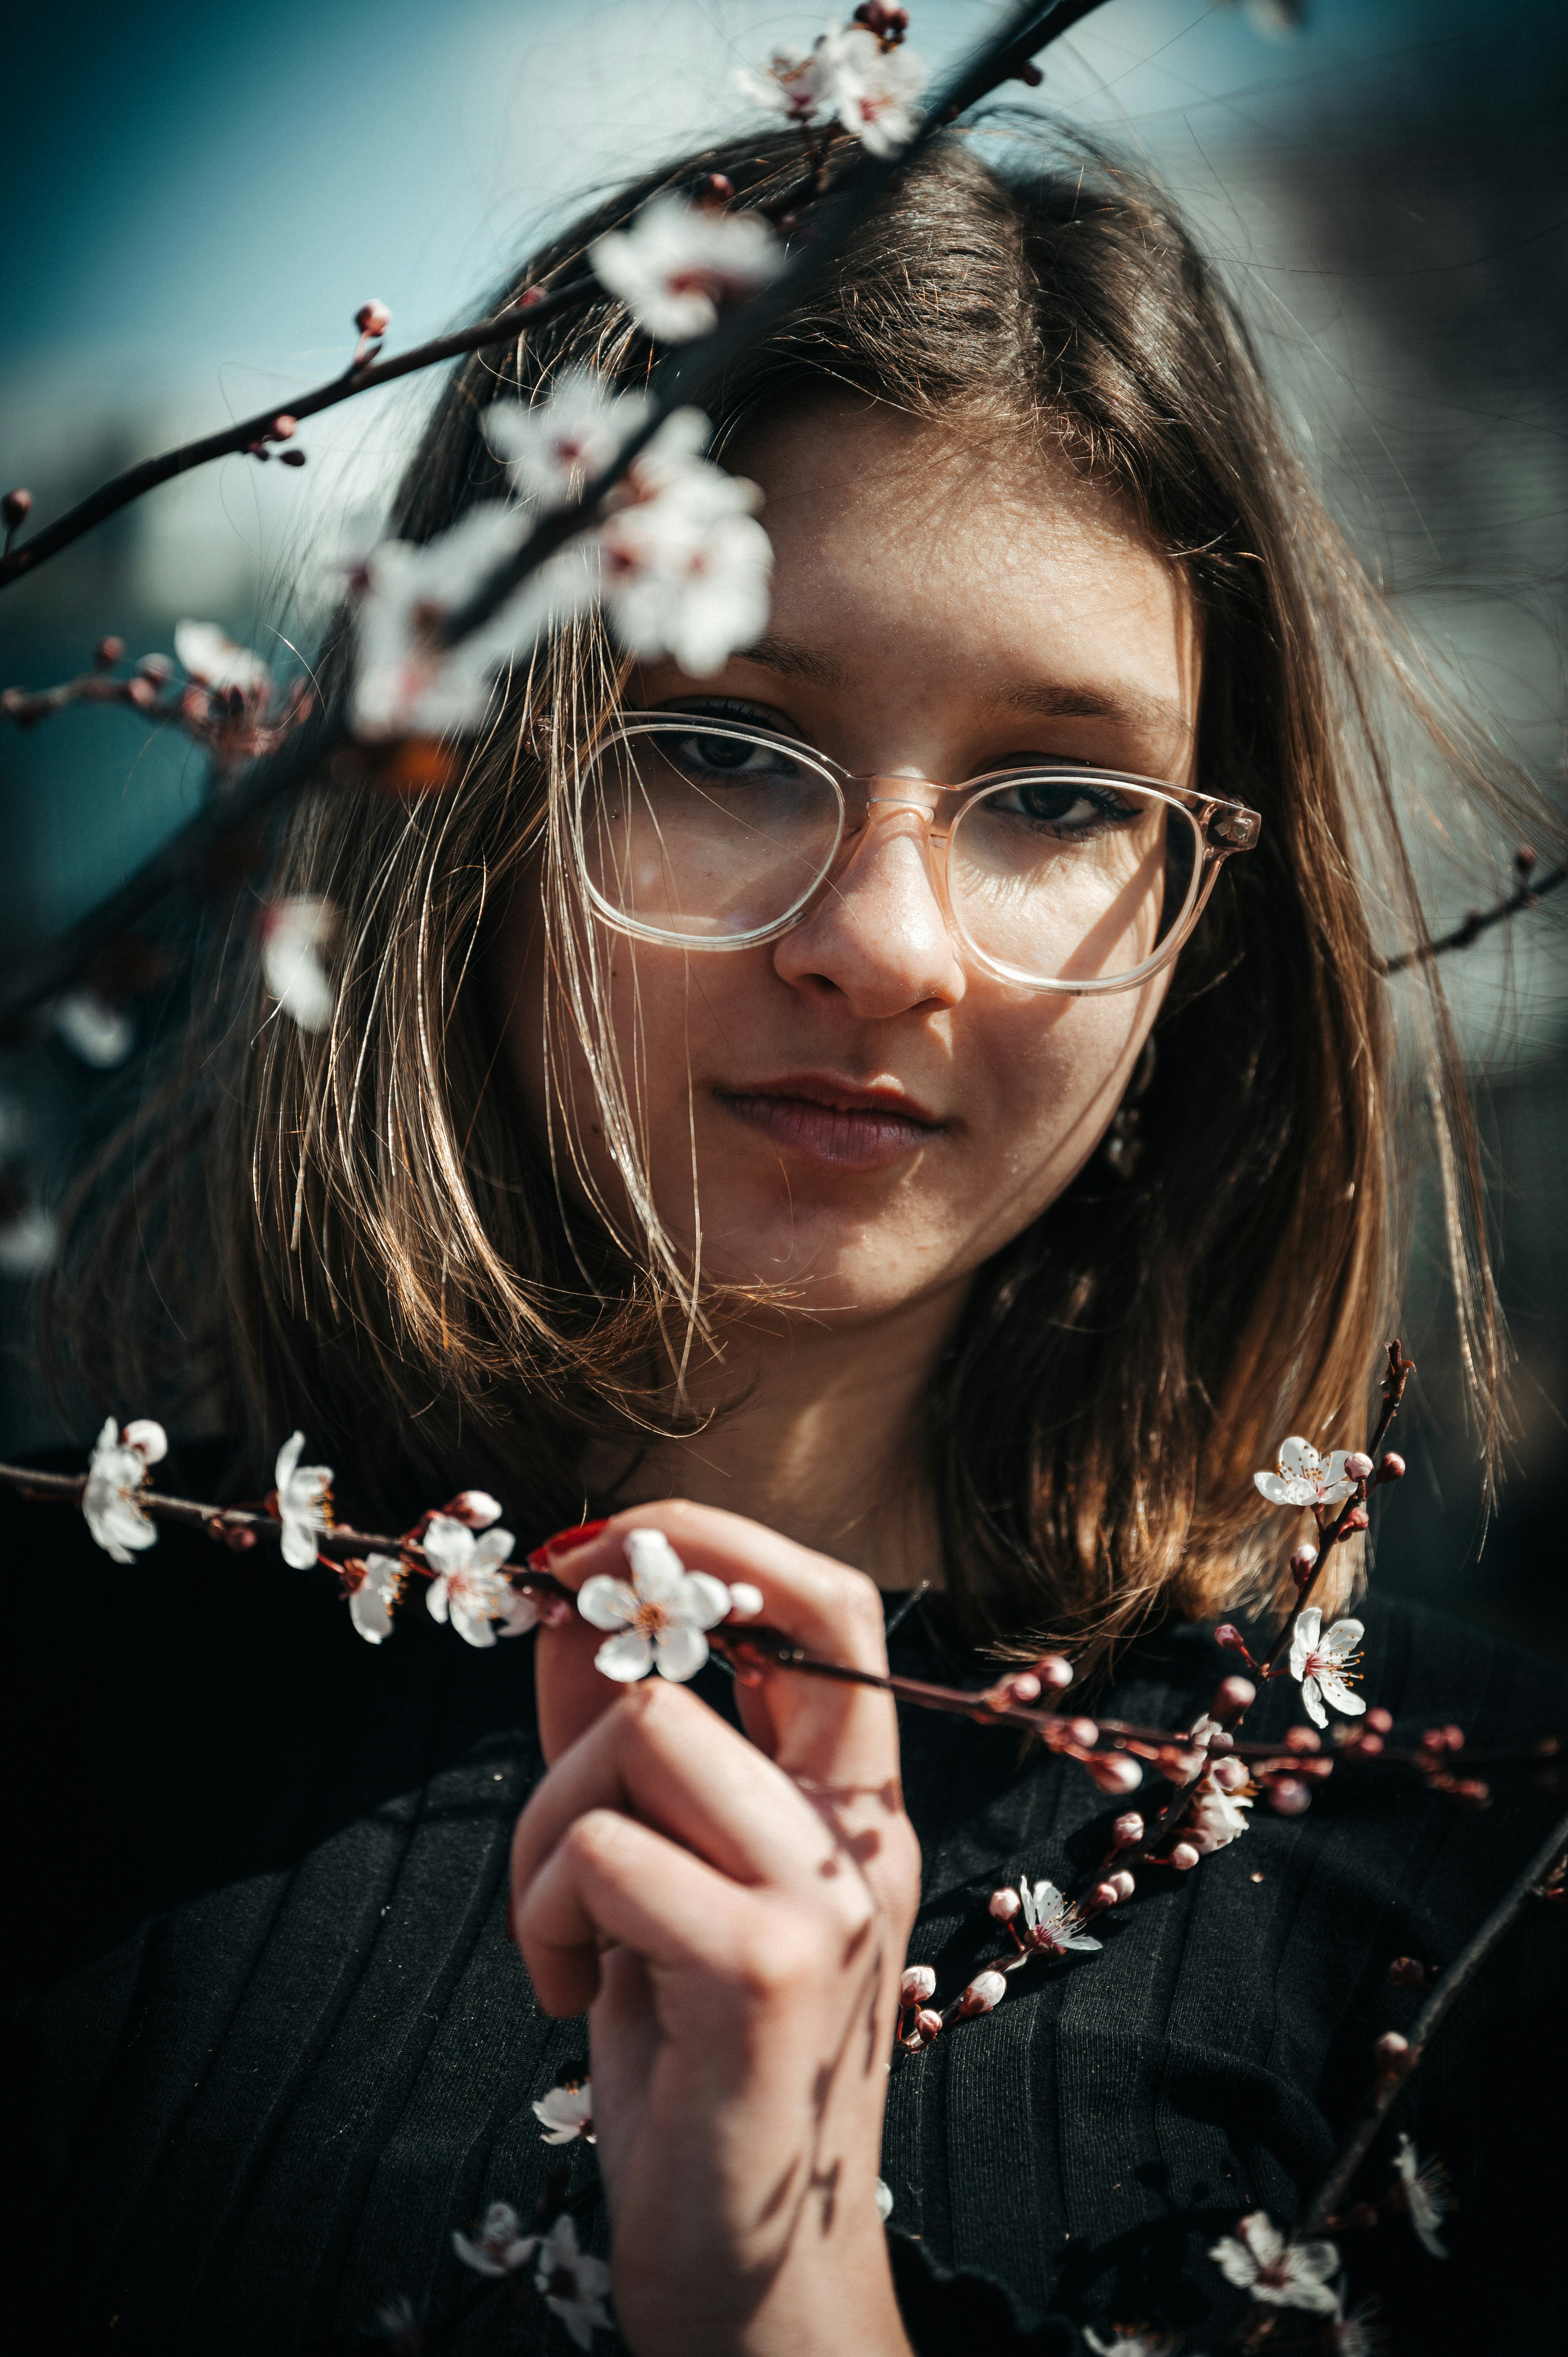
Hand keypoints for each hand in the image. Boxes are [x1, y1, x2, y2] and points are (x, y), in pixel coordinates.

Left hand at [512, 1502, 919, 2356]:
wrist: (753, 2285)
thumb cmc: (692, 2082)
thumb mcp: (650, 1889)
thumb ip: (619, 1750)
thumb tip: (563, 1611)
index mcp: (852, 1809)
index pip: (831, 1603)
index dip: (713, 1540)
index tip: (599, 1546)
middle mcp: (864, 1837)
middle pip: (699, 1658)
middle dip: (579, 1704)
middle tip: (551, 1803)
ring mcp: (827, 1898)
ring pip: (638, 1734)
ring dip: (547, 1832)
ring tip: (560, 1942)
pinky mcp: (769, 1966)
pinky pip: (603, 1853)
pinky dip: (541, 1915)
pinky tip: (566, 1998)